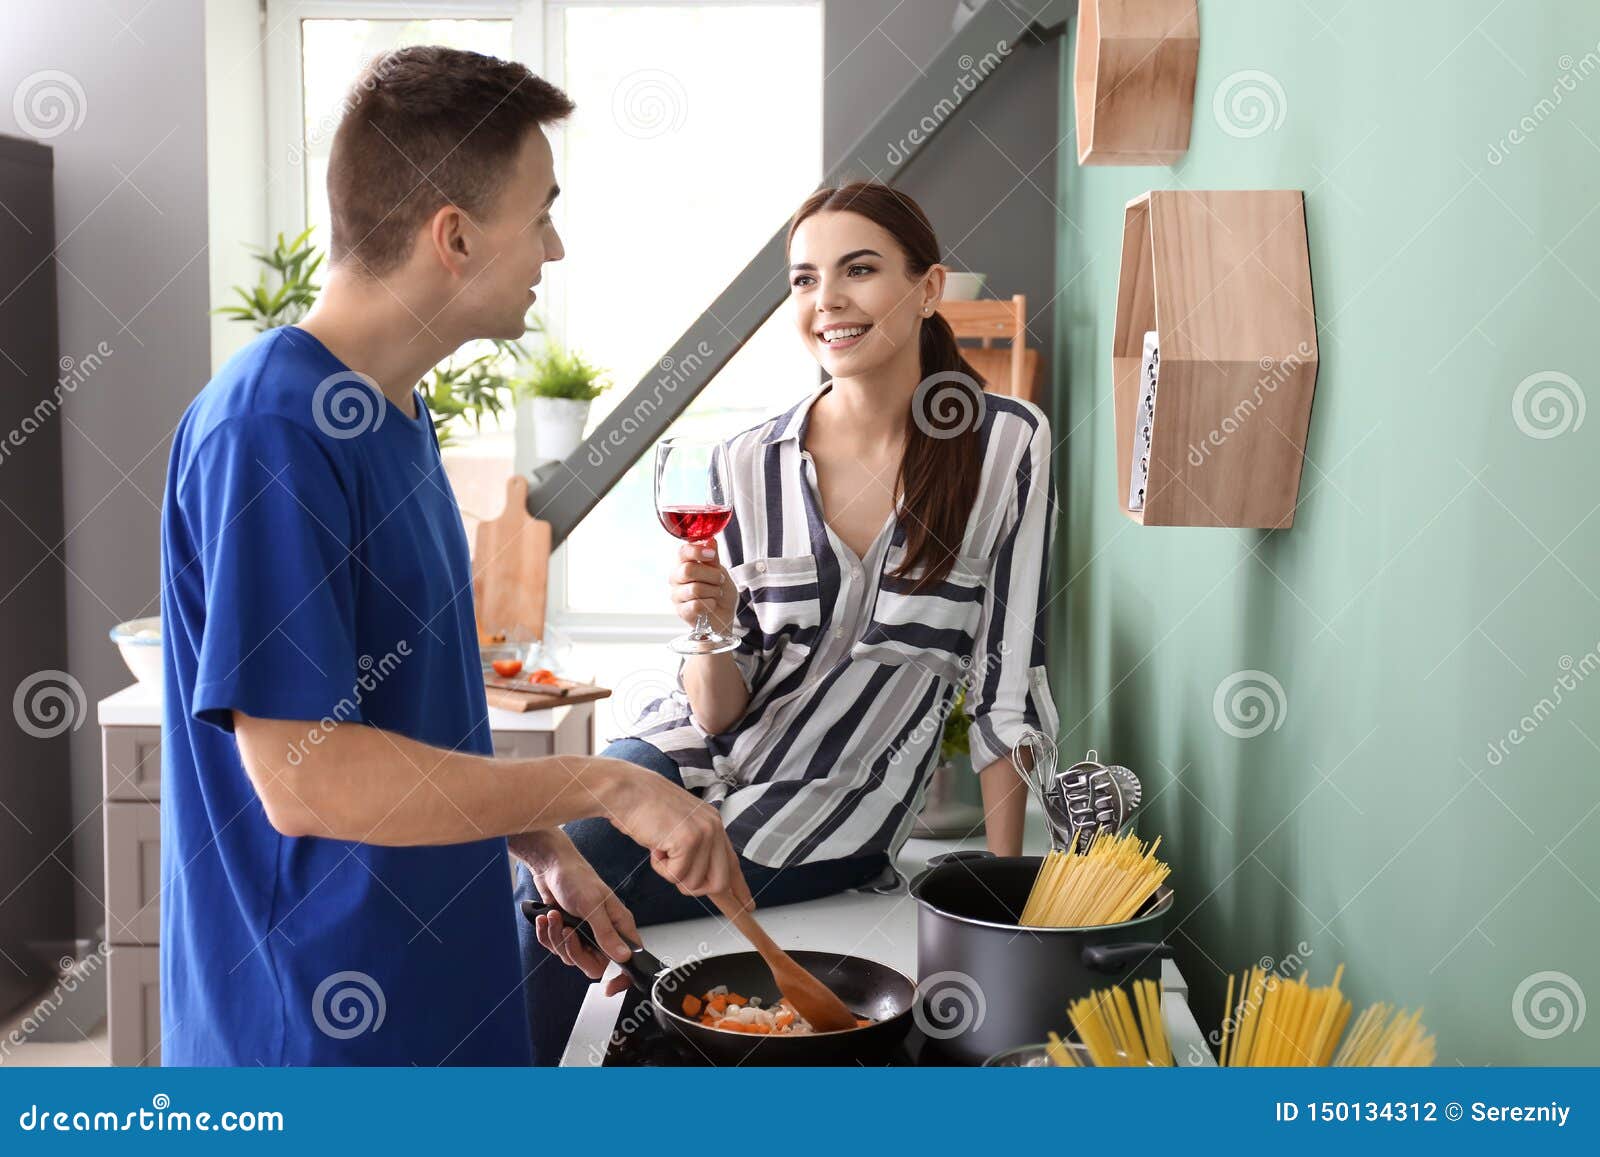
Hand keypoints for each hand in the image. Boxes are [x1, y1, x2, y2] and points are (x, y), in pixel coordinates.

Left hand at [512, 830, 638, 995]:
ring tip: (554, 916)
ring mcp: (584, 934)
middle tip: (568, 931)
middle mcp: (604, 933)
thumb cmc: (577, 878)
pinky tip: (546, 917)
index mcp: (619, 926)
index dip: (622, 977)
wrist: (551, 866)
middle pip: (592, 965)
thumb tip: (624, 957)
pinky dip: (547, 934)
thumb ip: (607, 934)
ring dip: (556, 937)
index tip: (610, 988)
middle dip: (574, 950)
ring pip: (570, 957)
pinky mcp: (567, 932)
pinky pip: (555, 947)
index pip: (628, 960)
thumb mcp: (593, 906)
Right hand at [607, 764, 753, 911]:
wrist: (627, 790)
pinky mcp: (689, 840)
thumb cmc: (644, 809)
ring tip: (660, 847)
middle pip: (718, 883)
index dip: (740, 889)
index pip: (732, 863)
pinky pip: (677, 875)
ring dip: (670, 872)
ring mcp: (704, 833)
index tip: (749, 907)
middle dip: (694, 887)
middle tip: (674, 870)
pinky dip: (660, 867)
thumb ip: (696, 850)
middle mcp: (714, 828)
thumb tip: (703, 880)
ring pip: (694, 883)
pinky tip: (655, 846)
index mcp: (713, 824)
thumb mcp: (678, 829)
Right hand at [669, 540, 735, 633]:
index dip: (697, 551)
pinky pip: (696, 605)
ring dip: (713, 591)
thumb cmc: (720, 591)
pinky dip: (710, 604)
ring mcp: (676, 595)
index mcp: (683, 563)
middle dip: (711, 575)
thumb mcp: (720, 570)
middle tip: (720, 580)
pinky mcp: (681, 612)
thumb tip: (710, 540)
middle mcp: (676, 578)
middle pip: (688, 570)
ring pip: (695, 589)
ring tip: (716, 594)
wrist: (724, 614)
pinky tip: (711, 605)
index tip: (711, 555)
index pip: (682, 552)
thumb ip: (713, 557)